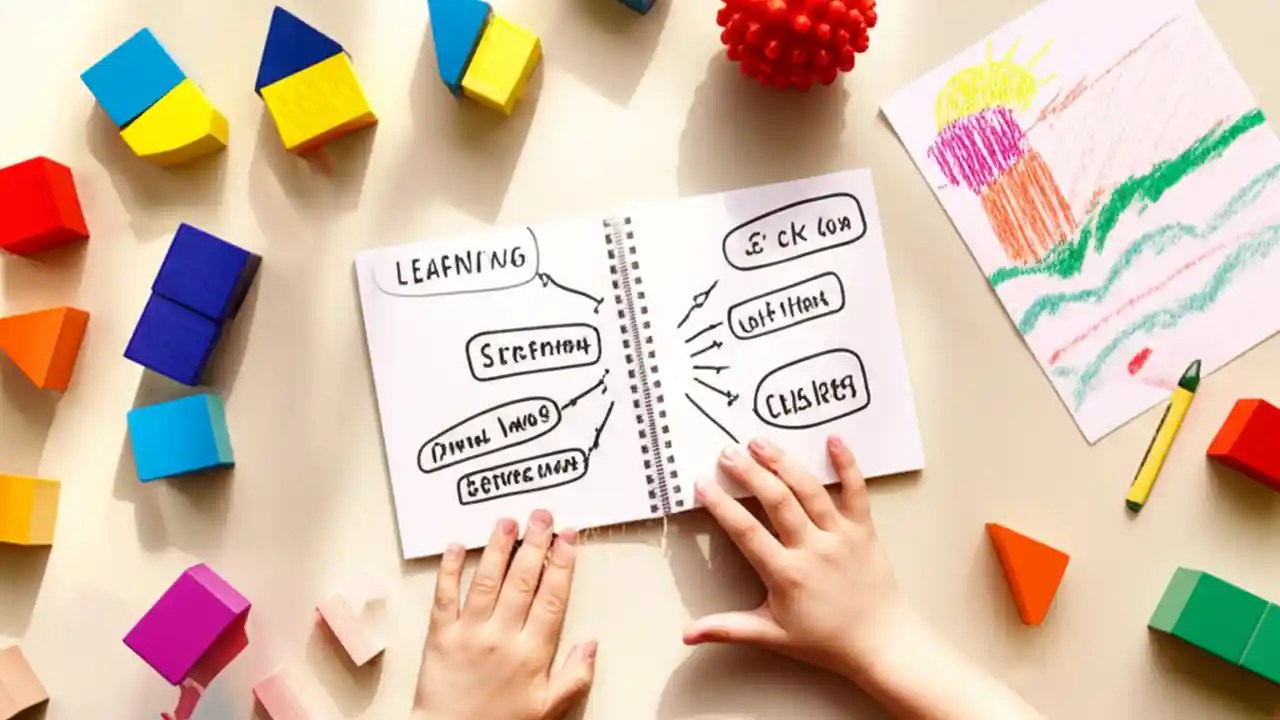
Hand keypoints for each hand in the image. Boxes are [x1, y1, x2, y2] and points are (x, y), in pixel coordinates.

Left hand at [413, 510, 596, 719]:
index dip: (562, 564)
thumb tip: (591, 644)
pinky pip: (444, 596)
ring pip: (486, 580)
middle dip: (535, 544)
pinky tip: (455, 546)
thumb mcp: (547, 710)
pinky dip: (448, 569)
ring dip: (497, 547)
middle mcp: (501, 637)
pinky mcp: (440, 636)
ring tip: (507, 521)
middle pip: (522, 580)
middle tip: (542, 516)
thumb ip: (574, 676)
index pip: (551, 598)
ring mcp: (469, 633)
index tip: (568, 539)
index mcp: (531, 653)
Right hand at [684, 436, 913, 679]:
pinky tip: (833, 440)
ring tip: (760, 442)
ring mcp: (840, 536)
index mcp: (787, 575)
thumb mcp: (771, 635)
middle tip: (727, 454)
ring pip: (809, 490)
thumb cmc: (826, 640)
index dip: (722, 506)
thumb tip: (688, 635)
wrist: (880, 643)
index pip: (746, 532)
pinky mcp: (864, 529)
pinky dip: (847, 464)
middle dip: (749, 473)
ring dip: (783, 462)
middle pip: (777, 501)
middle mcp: (813, 549)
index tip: (703, 485)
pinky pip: (856, 491)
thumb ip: (727, 629)